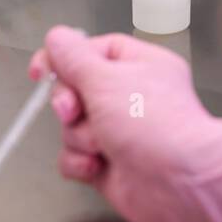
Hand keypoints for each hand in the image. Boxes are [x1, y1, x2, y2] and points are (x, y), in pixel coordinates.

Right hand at [29, 27, 221, 221]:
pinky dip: (80, 162)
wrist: (181, 184)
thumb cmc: (150, 121)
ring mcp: (119, 133)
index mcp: (139, 65)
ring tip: (102, 146)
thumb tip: (56, 37)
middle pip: (76, 90)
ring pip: (73, 127)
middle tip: (74, 112)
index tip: (39, 72)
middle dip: (69, 103)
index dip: (63, 59)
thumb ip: (73, 58)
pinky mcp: (109, 166)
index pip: (92, 51)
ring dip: (80, 136)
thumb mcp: (106, 79)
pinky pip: (76, 157)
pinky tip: (97, 167)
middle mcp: (129, 97)